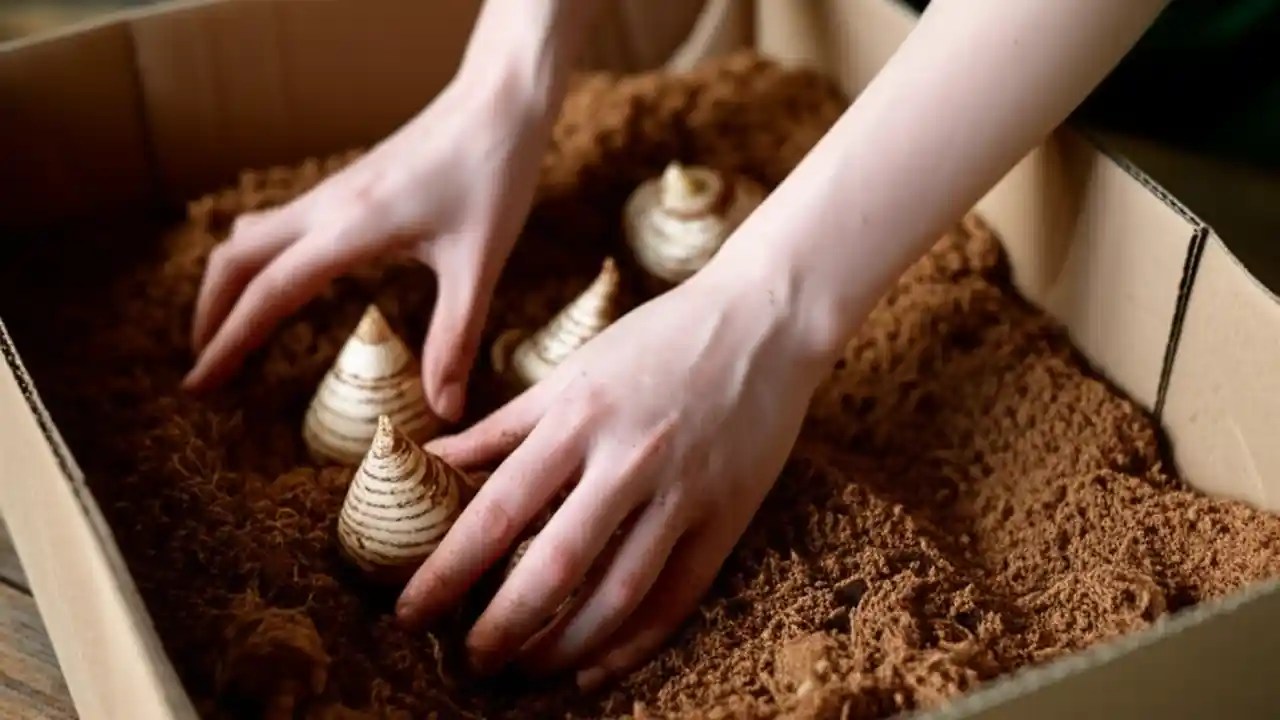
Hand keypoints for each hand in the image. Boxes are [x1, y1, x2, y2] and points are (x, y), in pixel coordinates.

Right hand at [182, 77, 550, 420]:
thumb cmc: (492, 173)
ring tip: (229, 331)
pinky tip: (283, 284)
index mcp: (349, 228)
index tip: (197, 385)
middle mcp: (326, 207)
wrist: (499, 100)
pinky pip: (281, 225)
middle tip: (203, 368)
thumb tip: (445, 410)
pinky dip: (261, 261)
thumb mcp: (479, 263)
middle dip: (210, 313)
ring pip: (252, 236)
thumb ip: (455, 339)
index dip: (228, 342)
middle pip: (236, 259)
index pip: (268, 293)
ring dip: (230, 283)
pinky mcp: (349, 186)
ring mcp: (333, 192)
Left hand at [394, 263, 834, 688]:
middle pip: (555, 565)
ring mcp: (683, 491)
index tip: (410, 613)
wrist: (765, 320)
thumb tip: (427, 459)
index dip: (448, 571)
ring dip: (564, 646)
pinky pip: (677, 597)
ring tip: (525, 671)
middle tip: (469, 661)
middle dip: (503, 626)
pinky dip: (633, 644)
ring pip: (618, 594)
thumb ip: (502, 424)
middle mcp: (627, 458)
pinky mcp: (727, 516)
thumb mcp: (572, 371)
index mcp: (578, 416)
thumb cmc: (658, 339)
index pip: (498, 510)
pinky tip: (594, 669)